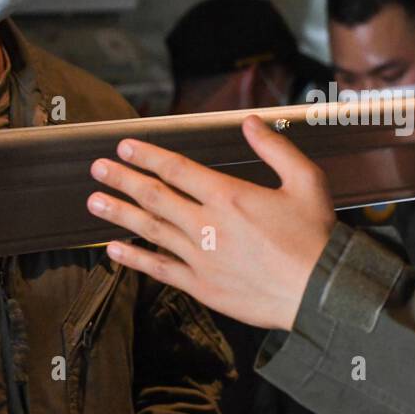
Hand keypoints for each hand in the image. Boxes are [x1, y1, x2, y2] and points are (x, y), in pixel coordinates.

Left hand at [86, 115, 334, 331]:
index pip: (177, 169)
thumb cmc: (317, 236)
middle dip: (123, 179)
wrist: (320, 291)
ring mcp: (201, 257)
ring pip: (150, 230)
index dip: (148, 155)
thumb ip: (275, 148)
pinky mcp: (202, 286)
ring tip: (95, 202)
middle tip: (98, 168)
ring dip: (119, 214)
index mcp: (230, 195)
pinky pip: (159, 269)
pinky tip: (114, 250)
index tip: (126, 146)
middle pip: (155, 196)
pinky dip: (133, 259)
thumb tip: (251, 122)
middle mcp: (208, 225)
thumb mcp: (306, 181)